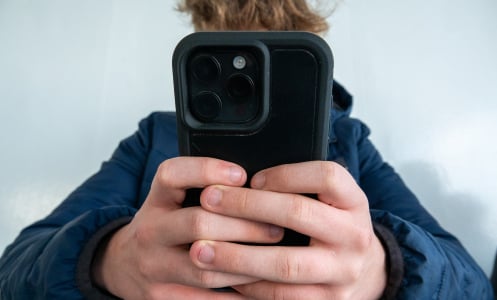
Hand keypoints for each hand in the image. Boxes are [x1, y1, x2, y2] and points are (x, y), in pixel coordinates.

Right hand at [91, 157, 283, 299]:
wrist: (124, 265)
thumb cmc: (164, 226)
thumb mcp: (171, 201)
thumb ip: (203, 191)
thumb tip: (258, 188)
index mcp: (156, 200)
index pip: (173, 175)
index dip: (207, 170)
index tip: (242, 175)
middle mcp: (150, 231)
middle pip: (198, 224)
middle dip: (244, 225)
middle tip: (276, 227)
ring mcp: (154, 268)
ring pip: (206, 268)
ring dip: (247, 264)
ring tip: (275, 258)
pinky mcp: (162, 298)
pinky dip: (238, 296)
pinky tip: (261, 286)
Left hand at [191, 161, 386, 299]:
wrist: (364, 271)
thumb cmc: (333, 226)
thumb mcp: (330, 201)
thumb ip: (299, 188)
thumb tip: (242, 179)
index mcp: (355, 203)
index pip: (327, 176)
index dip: (286, 174)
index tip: (251, 178)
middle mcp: (354, 237)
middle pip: (299, 213)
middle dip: (247, 205)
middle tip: (209, 199)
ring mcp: (342, 273)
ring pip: (285, 264)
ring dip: (237, 256)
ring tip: (201, 248)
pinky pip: (280, 295)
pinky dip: (248, 285)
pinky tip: (223, 273)